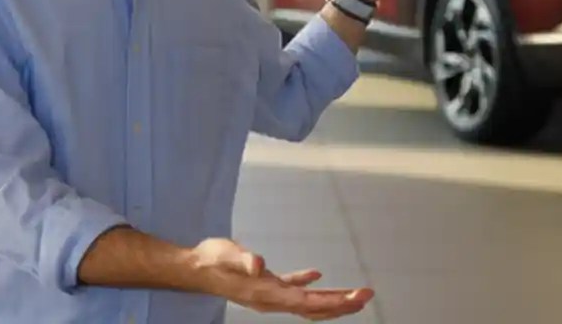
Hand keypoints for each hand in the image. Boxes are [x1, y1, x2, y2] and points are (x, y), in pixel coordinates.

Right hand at [189, 238, 373, 320]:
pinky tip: (318, 276)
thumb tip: (258, 264)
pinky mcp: (264, 286)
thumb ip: (243, 259)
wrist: (194, 268)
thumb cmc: (210, 259)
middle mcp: (271, 299)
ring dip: (331, 300)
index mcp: (266, 293)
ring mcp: (269, 295)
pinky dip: (308, 284)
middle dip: (342, 304)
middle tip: (367, 295)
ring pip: (307, 302)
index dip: (334, 301)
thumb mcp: (225, 253)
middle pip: (313, 308)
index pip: (308, 301)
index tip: (358, 297)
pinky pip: (291, 289)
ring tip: (354, 294)